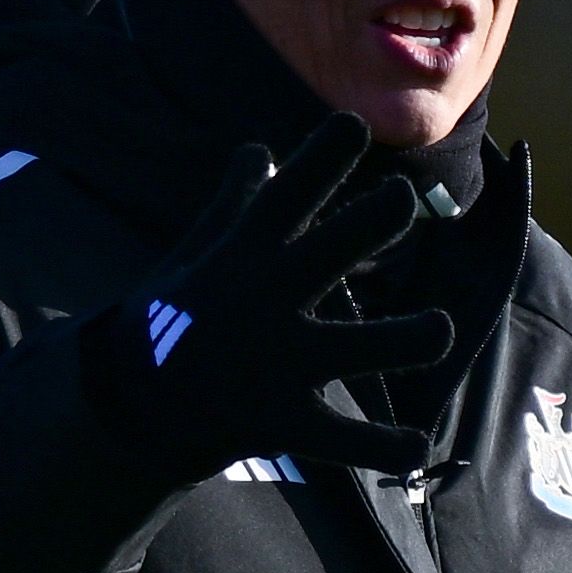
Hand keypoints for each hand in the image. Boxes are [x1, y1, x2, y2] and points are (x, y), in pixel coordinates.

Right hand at [94, 120, 503, 483]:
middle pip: (326, 256)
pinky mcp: (281, 421)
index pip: (285, 198)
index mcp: (243, 259)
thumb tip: (261, 151)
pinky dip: (382, 447)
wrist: (131, 408)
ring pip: (354, 350)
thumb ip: (232, 207)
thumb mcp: (191, 258)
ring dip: (404, 339)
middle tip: (404, 199)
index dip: (320, 159)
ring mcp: (275, 364)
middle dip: (368, 223)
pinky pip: (340, 439)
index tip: (354, 125)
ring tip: (440, 329)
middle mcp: (263, 304)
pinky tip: (417, 444)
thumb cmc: (168, 322)